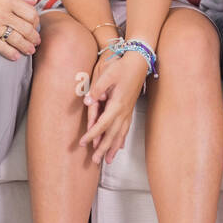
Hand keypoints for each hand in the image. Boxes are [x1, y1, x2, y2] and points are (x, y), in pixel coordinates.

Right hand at [0, 0, 40, 58]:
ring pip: (16, 40)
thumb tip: (33, 1)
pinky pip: (0, 47)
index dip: (36, 21)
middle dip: (34, 36)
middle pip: (26, 29)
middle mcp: (2, 13)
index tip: (35, 24)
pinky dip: (10, 53)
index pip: (30, 14)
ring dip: (26, 47)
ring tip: (30, 50)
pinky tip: (15, 56)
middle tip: (36, 41)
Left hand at [80, 50, 146, 164]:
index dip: (92, 134)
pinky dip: (122, 139)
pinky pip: (125, 129)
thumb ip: (97, 89)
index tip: (82, 143)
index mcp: (117, 104)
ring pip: (120, 134)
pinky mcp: (129, 109)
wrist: (139, 62)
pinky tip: (121, 146)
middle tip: (95, 161)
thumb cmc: (122, 67)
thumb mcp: (108, 74)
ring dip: (114, 148)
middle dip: (103, 149)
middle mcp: (124, 111)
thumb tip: (87, 101)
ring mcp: (128, 111)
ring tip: (109, 160)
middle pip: (112, 134)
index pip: (102, 124)